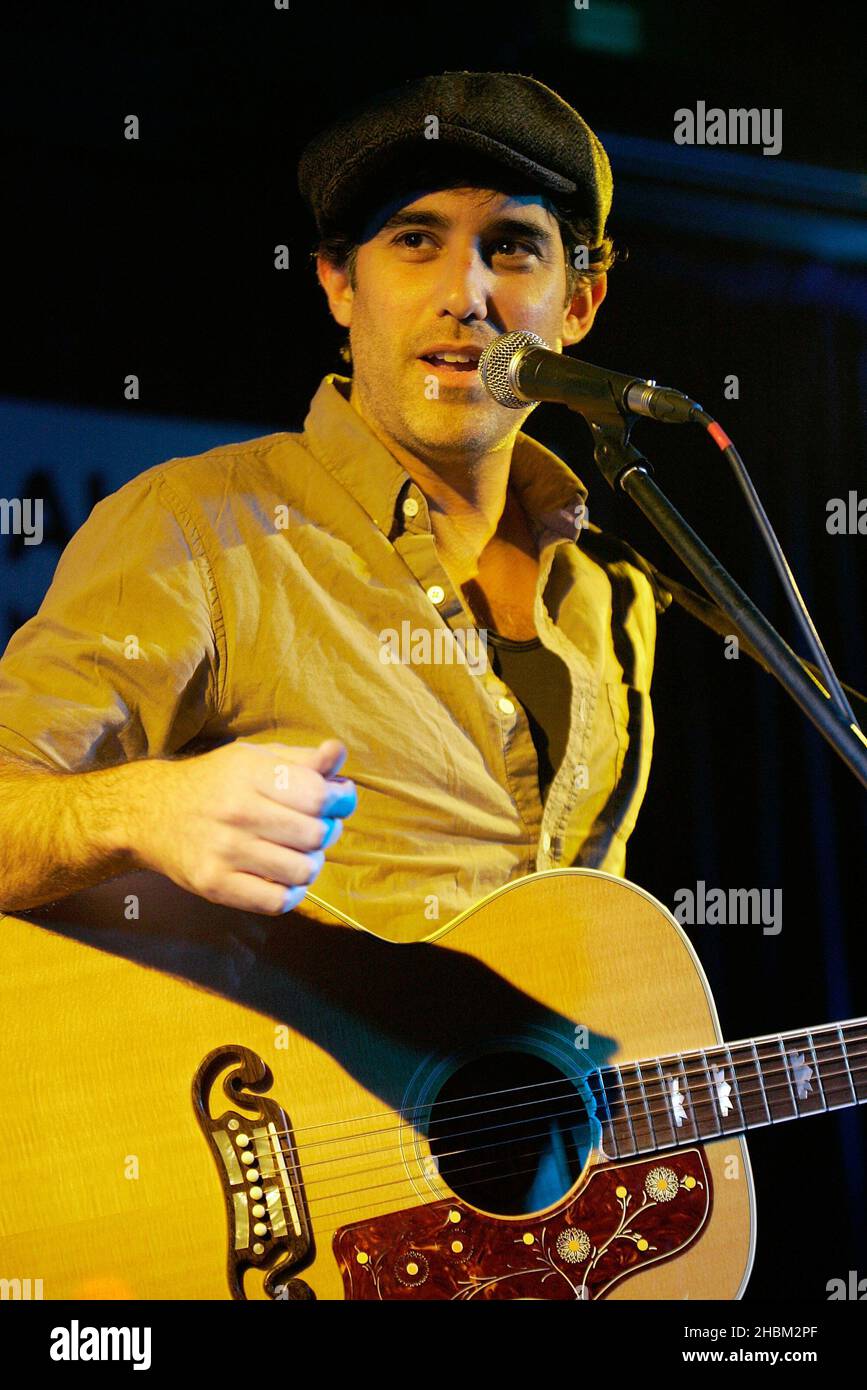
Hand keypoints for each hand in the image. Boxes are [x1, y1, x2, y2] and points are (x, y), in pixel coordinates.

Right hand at [133, 737, 354, 914]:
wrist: (151, 814)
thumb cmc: (216, 783)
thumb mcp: (255, 758)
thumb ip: (302, 759)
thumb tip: (338, 753)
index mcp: (250, 773)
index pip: (318, 795)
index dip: (340, 801)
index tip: (337, 803)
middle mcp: (237, 811)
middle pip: (316, 835)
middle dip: (327, 833)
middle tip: (314, 829)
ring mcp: (224, 851)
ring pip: (303, 871)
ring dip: (311, 865)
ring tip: (298, 853)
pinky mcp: (214, 884)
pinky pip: (277, 902)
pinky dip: (291, 893)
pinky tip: (283, 878)